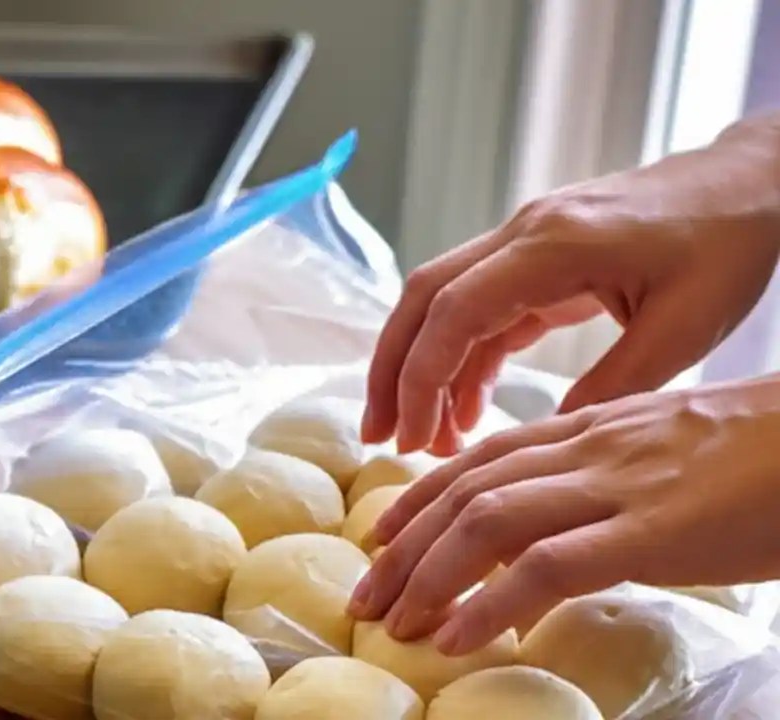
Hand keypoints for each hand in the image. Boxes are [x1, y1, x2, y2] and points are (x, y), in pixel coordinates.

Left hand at [348, 375, 779, 655]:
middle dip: (404, 546)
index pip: (480, 458)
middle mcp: (588, 448)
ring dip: (429, 576)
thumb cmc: (765, 454)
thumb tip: (569, 522)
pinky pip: (546, 566)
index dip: (420, 497)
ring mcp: (616, 486)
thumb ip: (609, 474)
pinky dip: (489, 602)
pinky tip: (458, 635)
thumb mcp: (668, 451)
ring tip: (396, 623)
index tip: (384, 537)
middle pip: (465, 490)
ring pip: (487, 521)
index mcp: (591, 428)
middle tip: (367, 593)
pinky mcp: (651, 531)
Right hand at [361, 116, 779, 454]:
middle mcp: (525, 234)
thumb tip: (543, 446)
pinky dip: (465, 360)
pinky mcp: (538, 257)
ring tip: (424, 439)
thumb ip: (612, 386)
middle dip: (393, 370)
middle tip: (381, 436)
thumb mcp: (684, 329)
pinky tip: (469, 409)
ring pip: (441, 302)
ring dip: (421, 367)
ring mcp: (526, 240)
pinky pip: (481, 308)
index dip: (422, 376)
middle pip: (423, 298)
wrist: (753, 184)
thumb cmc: (730, 246)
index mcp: (555, 245)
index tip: (411, 437)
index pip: (456, 309)